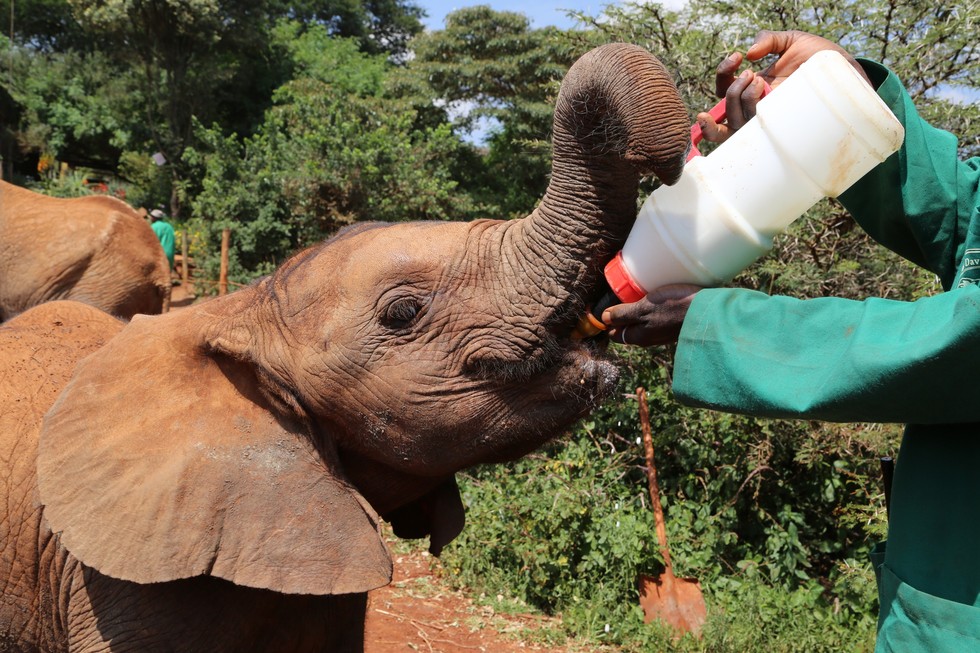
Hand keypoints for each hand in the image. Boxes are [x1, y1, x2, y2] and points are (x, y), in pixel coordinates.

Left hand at [601, 285, 700, 346]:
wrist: (708, 311)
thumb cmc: (675, 307)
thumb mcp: (644, 308)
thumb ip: (623, 314)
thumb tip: (603, 318)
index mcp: (639, 336)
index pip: (615, 334)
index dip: (608, 321)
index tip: (607, 305)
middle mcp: (649, 338)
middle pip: (629, 328)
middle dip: (623, 314)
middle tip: (622, 295)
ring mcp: (662, 332)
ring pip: (643, 322)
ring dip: (638, 310)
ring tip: (638, 292)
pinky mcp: (674, 324)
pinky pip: (657, 317)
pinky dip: (653, 308)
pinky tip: (656, 296)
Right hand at [696, 30, 870, 142]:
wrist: (846, 75)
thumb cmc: (821, 59)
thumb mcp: (792, 41)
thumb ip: (769, 40)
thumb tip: (749, 53)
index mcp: (756, 86)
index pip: (726, 88)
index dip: (724, 74)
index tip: (736, 57)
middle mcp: (757, 106)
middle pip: (725, 108)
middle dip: (730, 88)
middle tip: (750, 73)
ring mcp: (766, 120)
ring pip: (733, 120)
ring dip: (738, 97)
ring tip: (759, 80)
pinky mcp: (776, 130)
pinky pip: (746, 135)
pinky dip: (734, 121)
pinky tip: (739, 106)